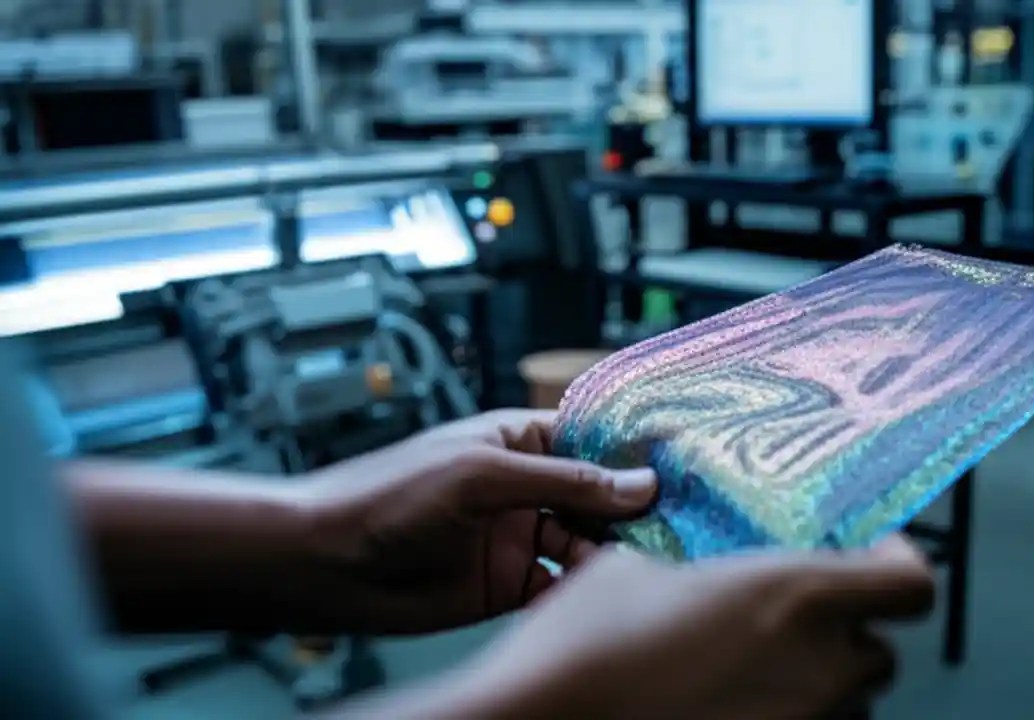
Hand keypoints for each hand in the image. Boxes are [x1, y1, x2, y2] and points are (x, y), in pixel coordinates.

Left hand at [304, 410, 656, 634]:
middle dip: (635, 511)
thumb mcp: (481, 475)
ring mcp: (517, 538)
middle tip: (686, 528)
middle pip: (597, 497)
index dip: (633, 455)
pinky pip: (562, 588)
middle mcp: (523, 488)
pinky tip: (611, 596)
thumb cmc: (387, 496)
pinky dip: (587, 593)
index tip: (683, 470)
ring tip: (655, 565)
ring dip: (616, 555)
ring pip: (587, 545)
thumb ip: (563, 481)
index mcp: (516, 442)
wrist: (325, 566)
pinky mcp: (508, 586)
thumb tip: (638, 484)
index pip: (590, 442)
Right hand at [451, 534, 933, 719]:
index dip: (897, 564)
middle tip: (791, 619)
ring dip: (813, 682)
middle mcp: (818, 669)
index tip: (870, 554)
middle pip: (878, 652)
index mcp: (795, 599)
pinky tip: (729, 703)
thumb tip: (701, 574)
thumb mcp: (636, 570)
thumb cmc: (583, 645)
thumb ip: (698, 570)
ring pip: (844, 703)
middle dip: (844, 634)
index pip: (911, 585)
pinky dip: (782, 714)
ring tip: (750, 670)